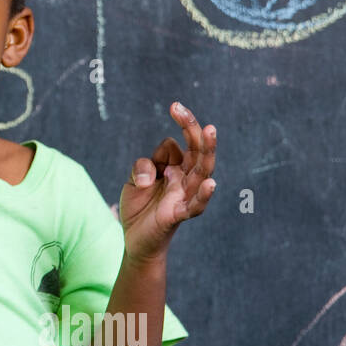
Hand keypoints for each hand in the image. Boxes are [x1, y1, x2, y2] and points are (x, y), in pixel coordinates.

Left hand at [118, 101, 216, 262]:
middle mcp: (185, 179)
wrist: (134, 239)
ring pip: (201, 172)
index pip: (183, 142)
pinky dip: (204, 195)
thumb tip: (159, 169)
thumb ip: (143, 166)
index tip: (175, 106)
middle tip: (181, 108)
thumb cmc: (139, 207)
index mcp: (176, 168)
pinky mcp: (178, 214)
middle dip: (193, 128)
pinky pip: (195, 205)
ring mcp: (184, 196)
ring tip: (210, 130)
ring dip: (207, 152)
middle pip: (197, 151)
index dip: (182, 124)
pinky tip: (211, 183)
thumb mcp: (134, 179)